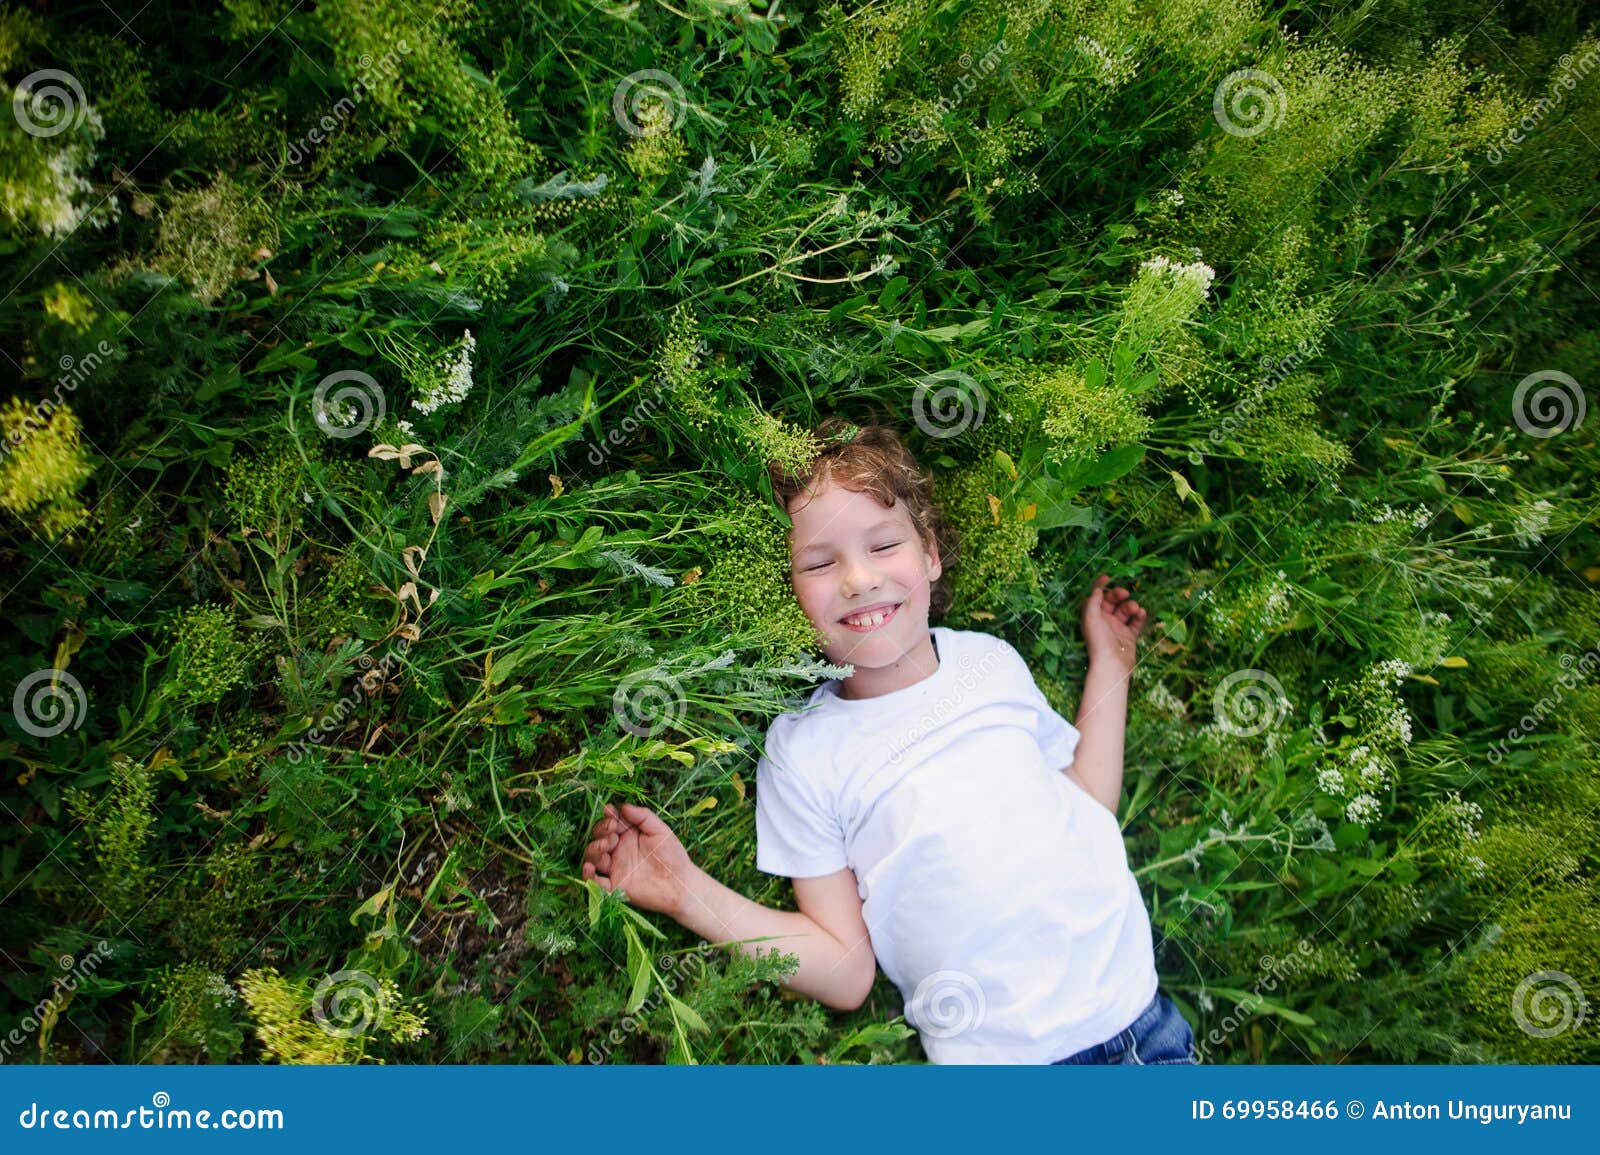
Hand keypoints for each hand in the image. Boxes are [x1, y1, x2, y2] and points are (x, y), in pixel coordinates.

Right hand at [581, 802, 697, 919]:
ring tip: (606, 846)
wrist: (680, 884)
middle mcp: (619, 851)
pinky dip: (588, 875)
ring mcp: (615, 868)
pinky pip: (595, 882)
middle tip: (613, 832)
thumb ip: (643, 816)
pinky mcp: (614, 887)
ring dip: (594, 849)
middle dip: (601, 831)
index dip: (607, 817)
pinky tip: (589, 867)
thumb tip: (623, 806)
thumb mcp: (660, 830)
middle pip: (598, 837)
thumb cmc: (673, 855)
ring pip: (593, 857)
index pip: (610, 823)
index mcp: (628, 835)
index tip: (611, 814)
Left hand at [1081, 573, 1147, 671]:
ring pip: (1125, 610)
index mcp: (1092, 616)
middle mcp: (1104, 621)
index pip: (1095, 597)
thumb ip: (1093, 601)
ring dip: (1130, 606)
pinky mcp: (1129, 636)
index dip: (1100, 586)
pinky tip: (1141, 613)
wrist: (1112, 664)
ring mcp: (1117, 628)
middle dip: (1118, 595)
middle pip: (1112, 602)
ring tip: (1134, 608)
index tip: (1108, 577)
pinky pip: (1135, 622)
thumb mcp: (1091, 617)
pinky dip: (1139, 616)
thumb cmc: (1098, 640)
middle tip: (1125, 593)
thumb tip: (1097, 589)